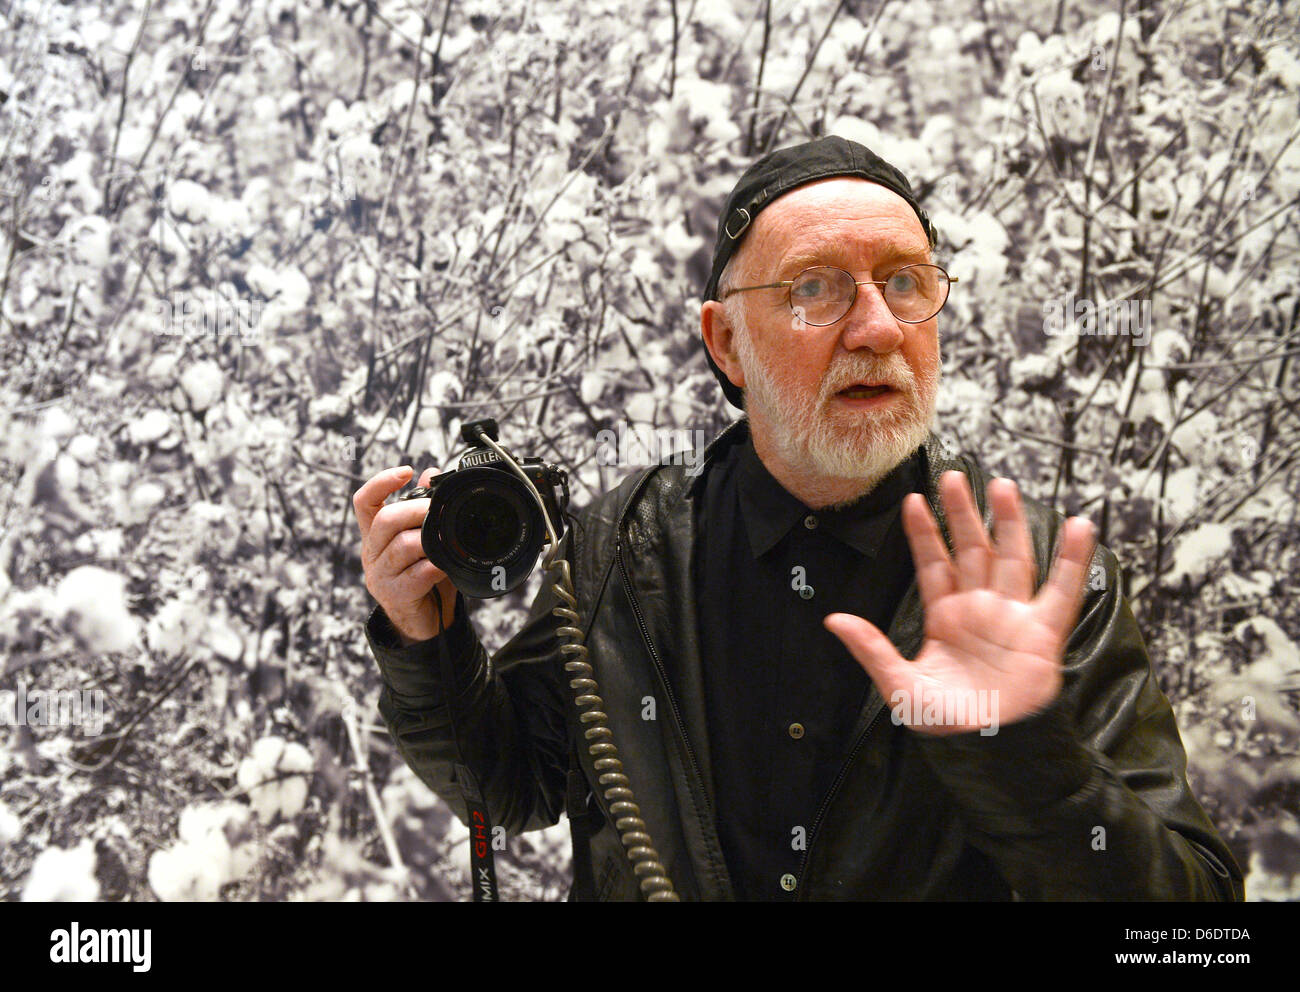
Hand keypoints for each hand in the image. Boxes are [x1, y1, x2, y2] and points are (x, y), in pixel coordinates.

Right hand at [353, 465, 456, 644]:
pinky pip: (417, 574)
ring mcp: (381, 576)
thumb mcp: (424, 540)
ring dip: (429, 539)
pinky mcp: (395, 595)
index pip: (364, 502)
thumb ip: (423, 509)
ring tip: (446, 540)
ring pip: (402, 546)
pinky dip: (435, 566)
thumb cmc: (424, 577)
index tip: (405, 471)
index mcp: (376, 535)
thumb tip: (431, 474)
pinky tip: (445, 566)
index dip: (380, 482)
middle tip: (438, 509)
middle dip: (416, 510)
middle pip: (385, 521)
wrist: (422, 621)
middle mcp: (372, 553)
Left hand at [824, 471, 1096, 734]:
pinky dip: (1071, 559)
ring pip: (1012, 558)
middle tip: (955, 476)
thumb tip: (833, 619)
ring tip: (1003, 485)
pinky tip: (1078, 527)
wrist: (988, 749)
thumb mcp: (899, 684)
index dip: (924, 534)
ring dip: (1009, 522)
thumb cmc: (946, 721)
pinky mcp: (1043, 633)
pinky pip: (1061, 590)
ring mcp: (1012, 617)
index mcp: (945, 618)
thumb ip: (871, 648)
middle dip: (963, 514)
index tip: (913, 501)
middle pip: (972, 549)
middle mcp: (979, 609)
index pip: (933, 564)